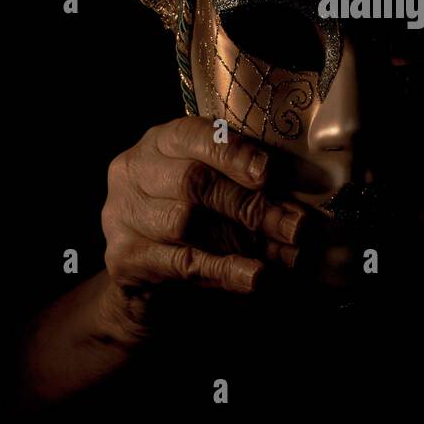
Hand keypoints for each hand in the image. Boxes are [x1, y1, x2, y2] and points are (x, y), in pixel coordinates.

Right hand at [98, 116, 305, 340]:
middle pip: (195, 182)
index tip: (268, 173)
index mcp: (159, 143)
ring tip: (288, 253)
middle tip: (298, 226)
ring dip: (244, 238)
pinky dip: (225, 268)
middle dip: (252, 205)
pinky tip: (256, 277)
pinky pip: (182, 262)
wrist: (147, 288)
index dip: (231, 152)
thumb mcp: (216, 196)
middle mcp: (133, 171)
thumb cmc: (194, 229)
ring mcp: (121, 214)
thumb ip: (245, 186)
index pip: (192, 135)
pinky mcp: (123, 258)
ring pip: (187, 222)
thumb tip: (302, 196)